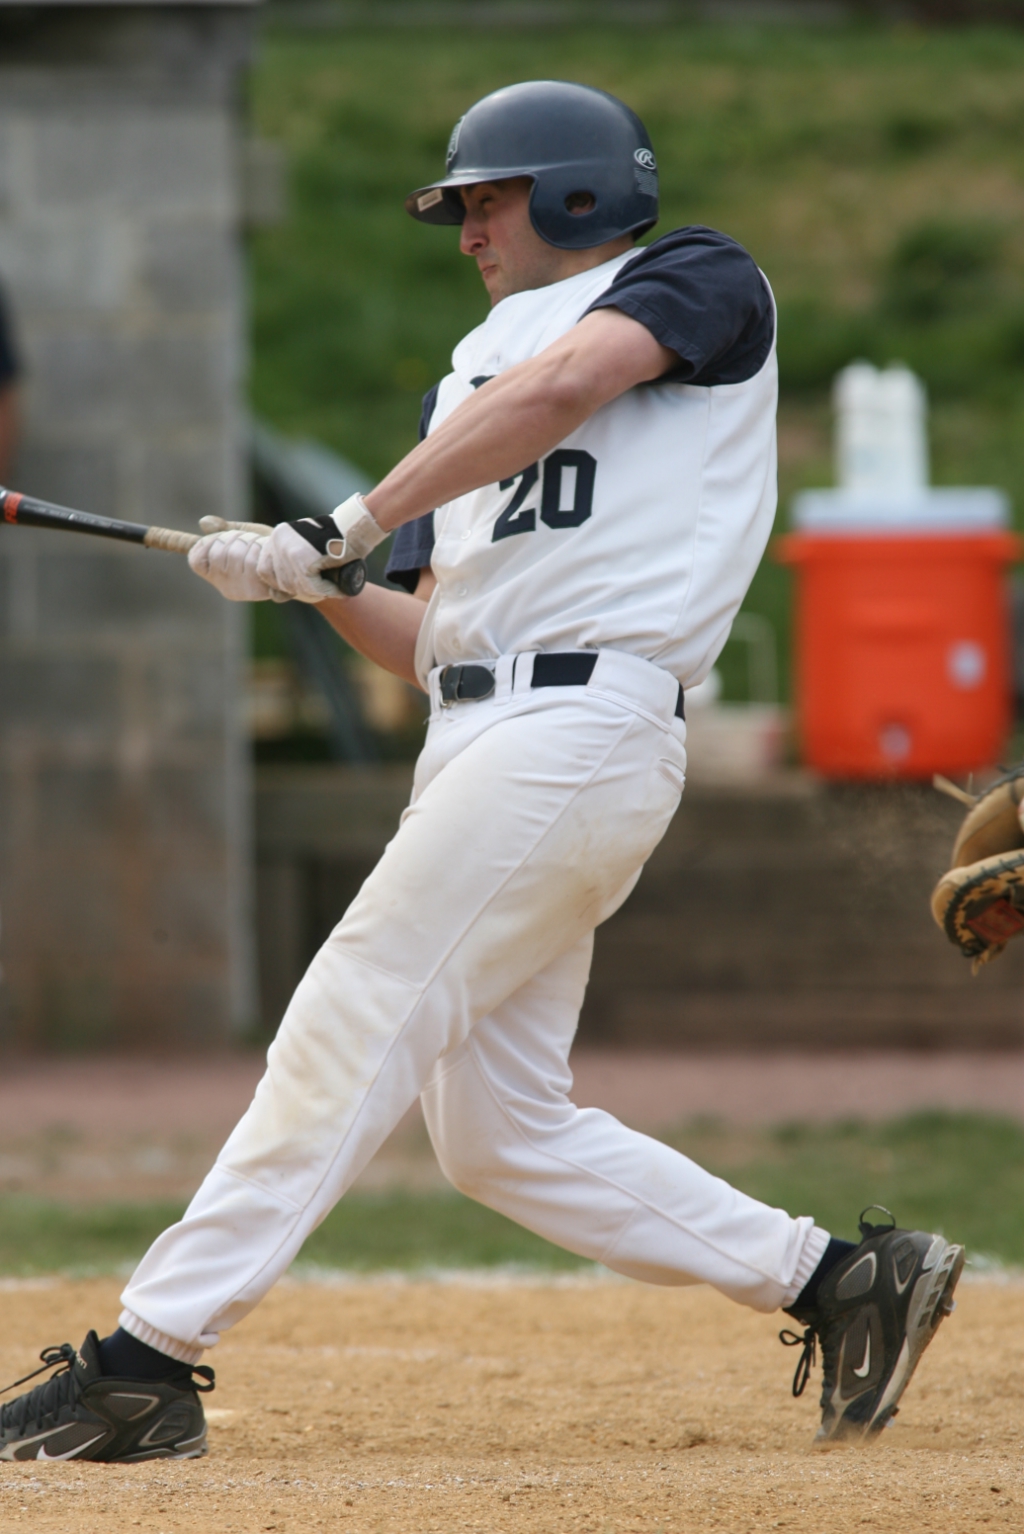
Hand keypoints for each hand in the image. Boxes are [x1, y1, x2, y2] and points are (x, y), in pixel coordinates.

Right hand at [188, 529, 286, 601]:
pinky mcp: (259, 591)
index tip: (224, 538)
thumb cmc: (271, 550)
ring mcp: (241, 590)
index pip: (196, 559)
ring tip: (262, 549)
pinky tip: (268, 555)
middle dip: (235, 538)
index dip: (209, 543)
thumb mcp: (246, 535)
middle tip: (252, 543)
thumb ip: (224, 529)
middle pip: (218, 552)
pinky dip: (260, 551)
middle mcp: (226, 586)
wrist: (302, 566)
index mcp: (217, 574)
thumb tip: (204, 522)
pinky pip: (251, 562)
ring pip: (234, 554)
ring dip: (249, 543)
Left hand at [256, 493, 385, 603]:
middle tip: (318, 589)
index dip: (280, 584)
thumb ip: (289, 565)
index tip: (298, 586)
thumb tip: (275, 596)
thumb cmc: (335, 541)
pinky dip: (324, 590)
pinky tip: (334, 588)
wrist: (355, 529)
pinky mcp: (304, 561)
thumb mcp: (305, 549)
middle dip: (298, 590)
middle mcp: (278, 541)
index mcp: (277, 536)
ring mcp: (289, 550)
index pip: (264, 571)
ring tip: (329, 587)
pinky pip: (310, 587)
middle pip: (279, 581)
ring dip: (313, 592)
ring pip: (295, 586)